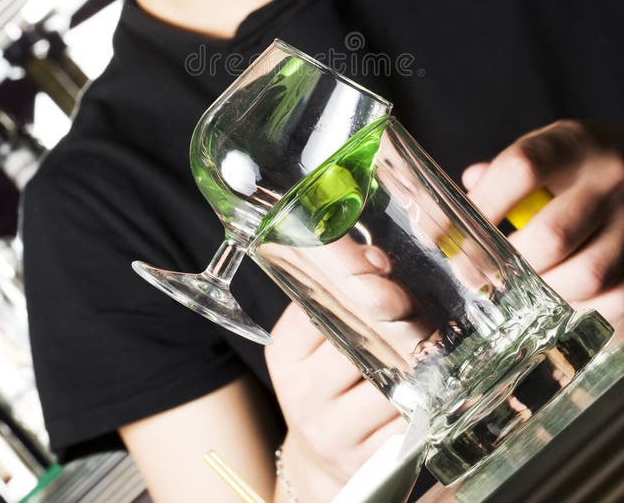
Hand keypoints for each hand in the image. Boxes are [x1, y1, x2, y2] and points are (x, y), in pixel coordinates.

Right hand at [266, 241, 411, 501]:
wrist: (323, 456)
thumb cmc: (326, 379)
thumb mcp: (316, 336)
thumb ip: (340, 293)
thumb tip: (376, 257)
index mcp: (286, 354)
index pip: (318, 306)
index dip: (356, 283)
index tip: (382, 269)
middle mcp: (303, 393)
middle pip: (358, 343)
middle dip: (395, 320)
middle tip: (415, 306)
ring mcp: (334, 432)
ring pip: (388, 382)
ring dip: (417, 358)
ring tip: (430, 341)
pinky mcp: (367, 459)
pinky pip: (406, 418)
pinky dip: (424, 397)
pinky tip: (430, 382)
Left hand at [462, 119, 623, 324]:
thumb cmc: (581, 162)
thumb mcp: (546, 148)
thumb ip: (501, 174)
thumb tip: (454, 203)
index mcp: (573, 143)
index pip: (520, 170)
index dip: (480, 205)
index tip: (444, 232)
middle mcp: (609, 178)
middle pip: (551, 235)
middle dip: (507, 264)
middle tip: (476, 275)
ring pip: (584, 275)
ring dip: (542, 290)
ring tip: (518, 289)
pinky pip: (611, 299)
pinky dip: (579, 307)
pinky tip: (557, 298)